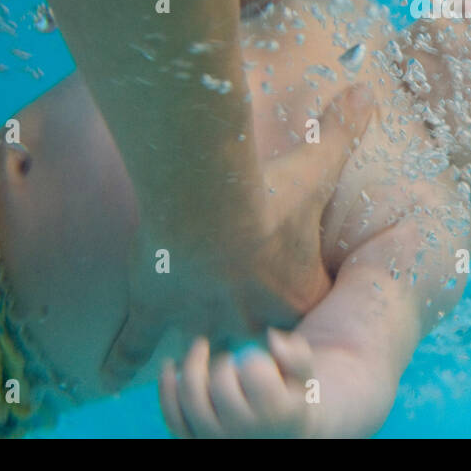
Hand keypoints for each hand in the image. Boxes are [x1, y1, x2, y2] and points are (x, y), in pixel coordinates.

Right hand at [99, 84, 373, 390]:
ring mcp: (200, 317)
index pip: (307, 311)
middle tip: (246, 334)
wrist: (207, 202)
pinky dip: (120, 359)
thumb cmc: (268, 188)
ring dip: (198, 351)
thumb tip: (366, 92)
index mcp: (293, 291)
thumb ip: (344, 129)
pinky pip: (135, 344)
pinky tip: (104, 378)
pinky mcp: (156, 310)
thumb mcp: (317, 160)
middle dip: (253, 338)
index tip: (298, 298)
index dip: (303, 305)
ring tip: (189, 363)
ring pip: (202, 348)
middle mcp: (248, 317)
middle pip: (256, 341)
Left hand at [160, 330, 316, 437]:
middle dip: (222, 362)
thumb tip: (271, 336)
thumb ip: (297, 355)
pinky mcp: (192, 443)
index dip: (254, 360)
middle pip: (220, 384)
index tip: (256, 362)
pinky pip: (172, 416)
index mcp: (274, 413)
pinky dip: (167, 388)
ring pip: (191, 398)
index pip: (254, 373)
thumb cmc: (291, 399)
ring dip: (191, 366)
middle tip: (229, 359)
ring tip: (199, 350)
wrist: (279, 437)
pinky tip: (170, 367)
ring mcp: (214, 439)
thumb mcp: (306, 378)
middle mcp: (242, 430)